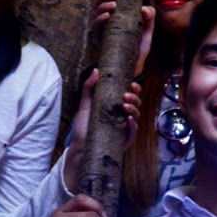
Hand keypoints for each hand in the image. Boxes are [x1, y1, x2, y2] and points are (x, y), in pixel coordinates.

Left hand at [66, 62, 147, 189]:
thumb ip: (89, 87)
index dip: (135, 89)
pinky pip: (133, 132)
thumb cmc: (83, 125)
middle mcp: (123, 116)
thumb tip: (96, 70)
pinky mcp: (125, 140)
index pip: (130, 95)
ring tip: (125, 106)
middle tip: (126, 95)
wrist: (79, 146)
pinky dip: (133, 125)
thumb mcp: (85, 104)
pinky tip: (128, 119)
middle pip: (137, 104)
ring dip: (134, 109)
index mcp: (116, 105)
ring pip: (137, 116)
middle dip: (135, 98)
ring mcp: (125, 128)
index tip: (132, 83)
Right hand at [92, 0, 154, 77]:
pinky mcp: (99, 42)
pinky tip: (107, 16)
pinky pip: (96, 29)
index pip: (105, 2)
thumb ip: (149, 20)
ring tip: (113, 5)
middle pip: (98, 5)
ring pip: (95, 14)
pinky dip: (100, 20)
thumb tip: (144, 8)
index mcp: (113, 19)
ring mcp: (101, 33)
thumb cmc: (137, 50)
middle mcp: (104, 24)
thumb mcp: (146, 33)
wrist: (133, 70)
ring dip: (102, 7)